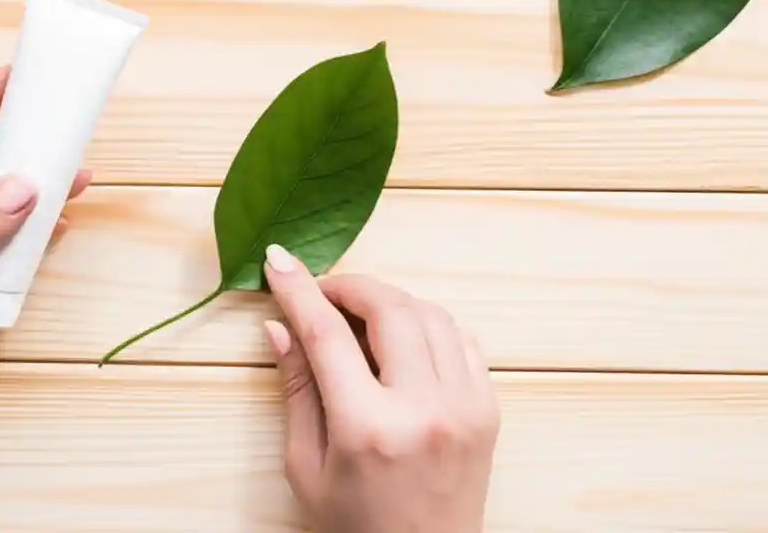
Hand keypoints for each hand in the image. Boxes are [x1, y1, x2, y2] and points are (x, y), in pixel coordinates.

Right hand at [262, 244, 499, 532]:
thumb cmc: (356, 528)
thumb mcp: (307, 468)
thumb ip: (297, 390)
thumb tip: (280, 326)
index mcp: (369, 429)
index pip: (328, 335)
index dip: (300, 290)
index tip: (279, 262)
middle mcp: (424, 410)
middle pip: (389, 308)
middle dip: (350, 286)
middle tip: (322, 292)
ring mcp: (465, 407)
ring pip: (430, 314)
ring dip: (390, 302)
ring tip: (359, 316)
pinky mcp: (488, 409)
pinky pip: (463, 339)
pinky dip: (430, 325)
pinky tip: (403, 339)